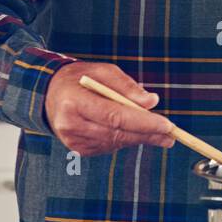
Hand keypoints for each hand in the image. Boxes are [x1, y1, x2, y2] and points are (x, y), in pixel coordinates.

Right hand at [43, 62, 175, 155]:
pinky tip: (130, 130)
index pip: (114, 116)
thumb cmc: (81, 78)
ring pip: (115, 142)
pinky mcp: (77, 149)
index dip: (143, 122)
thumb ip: (127, 86)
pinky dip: (123, 139)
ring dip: (138, 137)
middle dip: (147, 134)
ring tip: (158, 132)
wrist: (49, 94)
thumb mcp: (103, 71)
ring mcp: (72, 140)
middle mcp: (70, 124)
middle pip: (117, 133)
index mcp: (74, 102)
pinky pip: (109, 146)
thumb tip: (152, 102)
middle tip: (171, 135)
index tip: (167, 125)